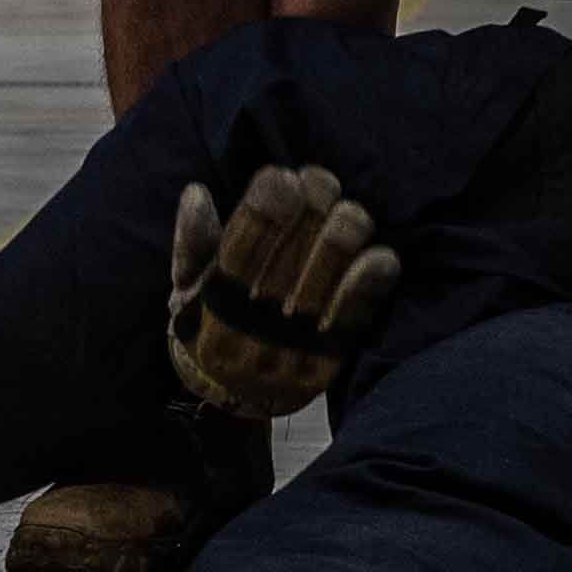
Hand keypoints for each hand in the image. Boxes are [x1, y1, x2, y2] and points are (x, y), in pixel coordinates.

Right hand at [163, 166, 399, 418]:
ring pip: (318, 294)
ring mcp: (288, 357)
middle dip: (304, 219)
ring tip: (349, 210)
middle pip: (281, 271)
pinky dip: (367, 289)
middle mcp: (248, 338)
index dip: (260, 215)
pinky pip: (350, 323)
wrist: (242, 395)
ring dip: (339, 246)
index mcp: (210, 313)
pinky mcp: (325, 367)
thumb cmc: (216, 321)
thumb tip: (196, 194)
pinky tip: (382, 257)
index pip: (234, 259)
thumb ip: (193, 243)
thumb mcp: (190, 286)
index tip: (280, 176)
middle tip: (321, 181)